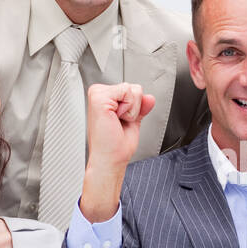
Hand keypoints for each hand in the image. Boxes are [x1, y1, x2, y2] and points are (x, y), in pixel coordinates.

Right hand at [80, 83, 153, 221]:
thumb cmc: (115, 146)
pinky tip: (116, 119)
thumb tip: (150, 98)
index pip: (132, 89)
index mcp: (104, 97)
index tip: (121, 121)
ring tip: (117, 122)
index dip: (135, 107)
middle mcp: (99, 93)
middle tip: (119, 123)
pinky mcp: (99, 97)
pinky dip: (129, 108)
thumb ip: (141, 107)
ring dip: (131, 110)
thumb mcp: (133, 121)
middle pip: (133, 87)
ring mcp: (97, 93)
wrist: (109, 159)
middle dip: (134, 107)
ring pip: (131, 89)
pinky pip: (127, 91)